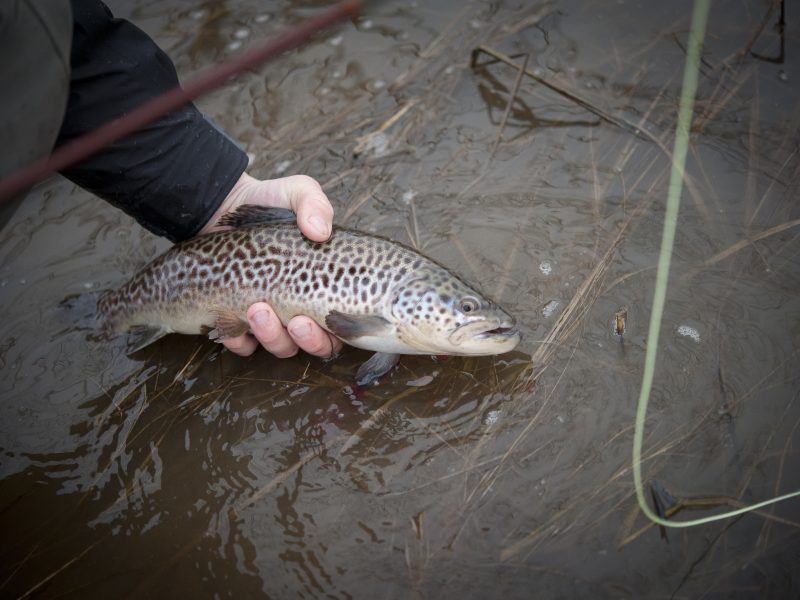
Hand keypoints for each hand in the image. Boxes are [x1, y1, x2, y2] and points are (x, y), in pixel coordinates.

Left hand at [202, 172, 342, 358]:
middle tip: (295, 321)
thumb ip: (314, 204)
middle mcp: (303, 307)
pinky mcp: (238, 321)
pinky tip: (228, 321)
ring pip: (280, 346)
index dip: (340, 332)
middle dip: (308, 340)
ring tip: (256, 309)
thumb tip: (320, 231)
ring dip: (271, 337)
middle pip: (317, 344)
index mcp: (326, 284)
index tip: (324, 317)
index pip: (344, 325)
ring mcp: (272, 318)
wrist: (222, 206)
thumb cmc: (269, 202)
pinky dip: (236, 340)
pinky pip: (241, 345)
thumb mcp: (297, 192)